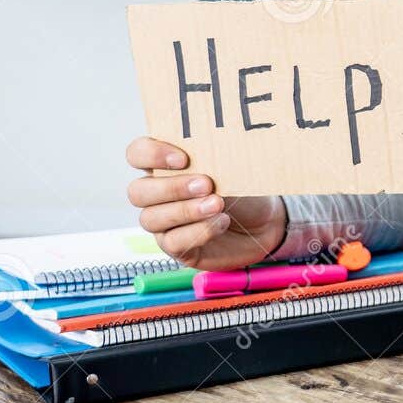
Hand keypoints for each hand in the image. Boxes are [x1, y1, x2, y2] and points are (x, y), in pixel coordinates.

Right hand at [125, 137, 286, 268]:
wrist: (265, 221)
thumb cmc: (243, 189)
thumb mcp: (231, 169)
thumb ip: (212, 160)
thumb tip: (206, 157)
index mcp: (164, 167)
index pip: (137, 154)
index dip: (151, 154)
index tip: (183, 159)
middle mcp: (156, 195)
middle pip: (137, 191)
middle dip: (171, 188)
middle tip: (206, 184)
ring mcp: (163, 224)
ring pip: (151, 218)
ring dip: (186, 211)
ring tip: (218, 205)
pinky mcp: (176, 248)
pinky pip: (172, 242)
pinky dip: (198, 231)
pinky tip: (222, 222)